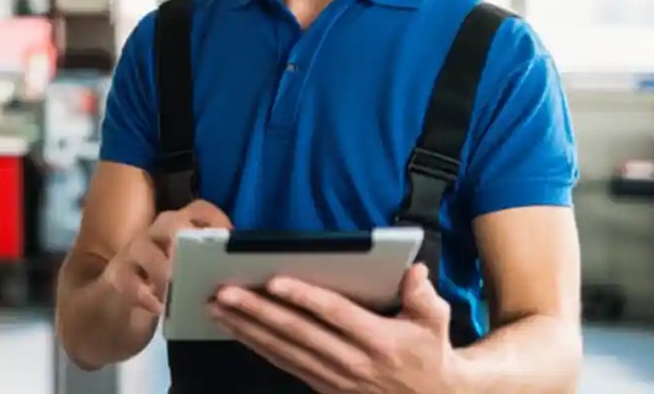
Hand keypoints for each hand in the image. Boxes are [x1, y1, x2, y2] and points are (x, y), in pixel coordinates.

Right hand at [101, 199, 231, 315]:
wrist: (127, 306)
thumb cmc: (175, 288)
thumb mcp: (194, 274)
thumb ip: (214, 269)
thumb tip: (246, 275)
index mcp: (183, 226)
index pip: (201, 210)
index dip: (217, 223)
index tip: (231, 245)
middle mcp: (158, 231)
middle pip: (172, 223)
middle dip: (186, 241)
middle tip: (201, 266)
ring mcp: (134, 251)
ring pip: (146, 249)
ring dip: (164, 273)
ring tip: (178, 294)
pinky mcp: (118, 275)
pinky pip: (129, 281)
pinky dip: (145, 296)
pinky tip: (160, 309)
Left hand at [209, 263, 462, 393]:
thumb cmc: (429, 352)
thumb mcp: (436, 323)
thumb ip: (424, 297)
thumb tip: (413, 271)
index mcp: (379, 341)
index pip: (335, 314)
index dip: (305, 297)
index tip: (275, 281)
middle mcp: (352, 361)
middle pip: (297, 332)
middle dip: (258, 312)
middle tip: (225, 292)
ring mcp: (334, 378)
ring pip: (283, 350)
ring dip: (247, 329)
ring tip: (217, 307)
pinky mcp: (322, 387)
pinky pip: (284, 364)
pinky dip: (256, 346)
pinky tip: (234, 330)